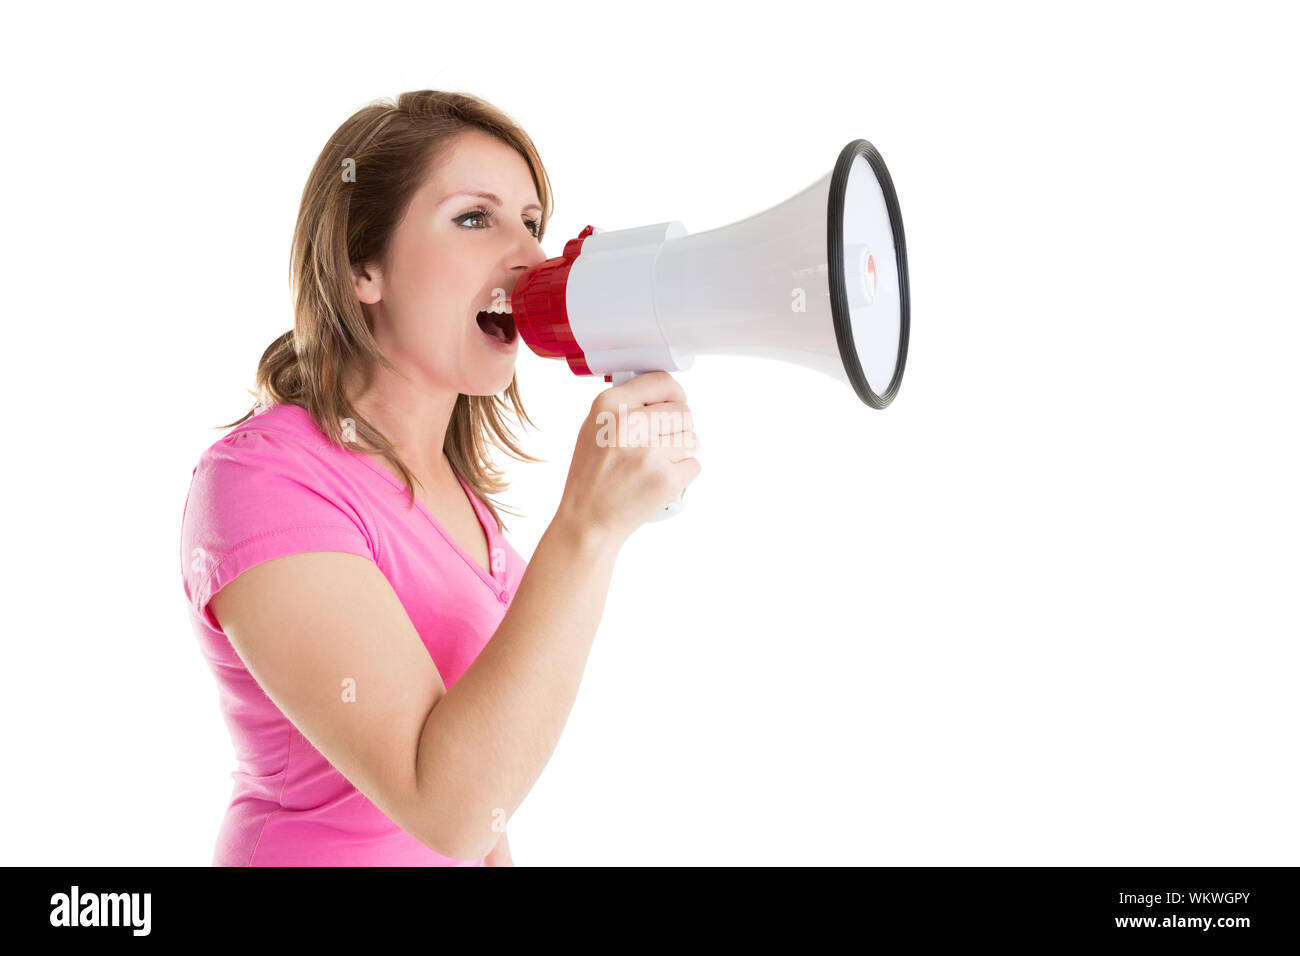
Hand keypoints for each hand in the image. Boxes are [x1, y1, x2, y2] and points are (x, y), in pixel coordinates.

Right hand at [553, 371, 700, 544]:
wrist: (587, 520)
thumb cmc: (592, 476)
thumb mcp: (594, 428)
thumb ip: (625, 406)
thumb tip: (663, 394)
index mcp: (608, 405)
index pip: (662, 382)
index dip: (674, 394)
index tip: (673, 404)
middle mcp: (628, 424)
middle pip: (683, 411)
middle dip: (678, 428)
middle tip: (660, 444)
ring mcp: (648, 453)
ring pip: (692, 438)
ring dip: (681, 451)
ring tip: (657, 463)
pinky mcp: (665, 479)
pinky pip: (694, 464)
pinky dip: (682, 474)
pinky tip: (659, 479)